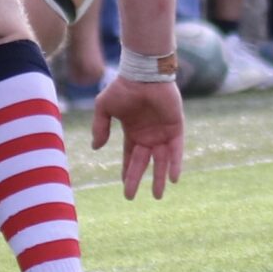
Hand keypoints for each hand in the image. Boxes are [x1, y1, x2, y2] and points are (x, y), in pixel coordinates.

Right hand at [90, 76, 184, 199]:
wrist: (143, 74)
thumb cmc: (123, 87)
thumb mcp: (104, 107)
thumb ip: (100, 127)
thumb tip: (96, 147)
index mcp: (133, 132)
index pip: (131, 156)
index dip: (127, 171)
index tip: (124, 187)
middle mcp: (148, 135)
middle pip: (143, 162)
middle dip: (138, 179)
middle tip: (133, 197)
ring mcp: (162, 132)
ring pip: (161, 160)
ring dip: (159, 177)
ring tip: (157, 195)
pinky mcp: (175, 127)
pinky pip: (176, 149)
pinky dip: (175, 163)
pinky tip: (173, 178)